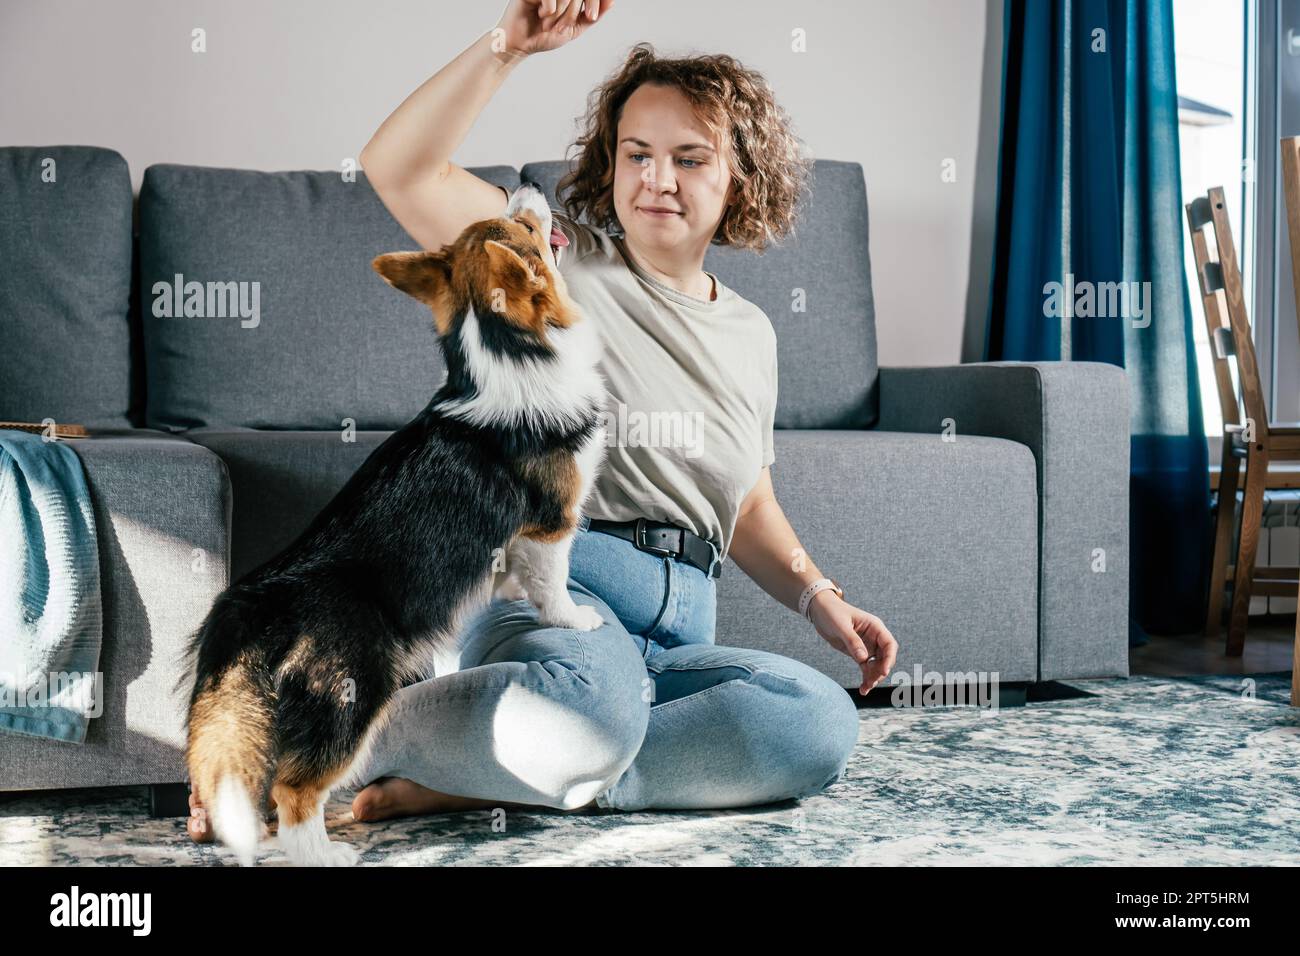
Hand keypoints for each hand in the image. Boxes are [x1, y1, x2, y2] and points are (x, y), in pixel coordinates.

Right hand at [491, 0, 613, 59]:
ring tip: (547, 21)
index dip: (594, 2)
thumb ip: (594, 15)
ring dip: (559, 14)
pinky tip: (540, 13)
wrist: (521, 44)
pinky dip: (548, 9)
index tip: (591, 17)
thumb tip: (612, 1)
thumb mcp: (575, 28)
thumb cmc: (545, 34)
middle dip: (571, 14)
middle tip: (559, 27)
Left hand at [808, 593, 897, 694]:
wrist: (819, 610)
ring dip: (873, 677)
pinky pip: (866, 668)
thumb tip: (863, 658)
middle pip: (885, 658)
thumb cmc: (831, 612)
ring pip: (877, 665)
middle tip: (871, 682)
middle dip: (880, 671)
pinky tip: (863, 689)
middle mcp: (874, 637)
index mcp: (875, 627)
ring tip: (865, 688)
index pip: (889, 644)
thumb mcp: (841, 625)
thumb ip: (852, 641)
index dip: (889, 658)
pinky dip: (866, 678)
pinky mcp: (858, 653)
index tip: (883, 671)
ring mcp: (867, 646)